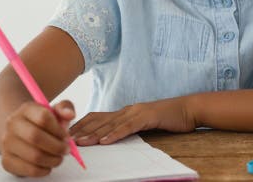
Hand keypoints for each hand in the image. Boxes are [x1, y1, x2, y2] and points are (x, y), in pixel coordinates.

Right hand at [0, 100, 75, 176]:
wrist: (22, 134)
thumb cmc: (43, 123)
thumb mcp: (56, 111)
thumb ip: (65, 108)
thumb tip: (69, 114)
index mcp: (26, 109)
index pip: (43, 117)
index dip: (58, 129)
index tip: (66, 136)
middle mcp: (13, 124)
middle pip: (36, 137)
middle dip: (56, 146)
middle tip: (65, 150)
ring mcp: (7, 143)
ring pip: (33, 156)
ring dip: (52, 159)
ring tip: (58, 158)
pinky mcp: (7, 161)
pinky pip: (29, 169)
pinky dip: (43, 170)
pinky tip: (48, 165)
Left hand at [70, 97, 196, 144]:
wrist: (188, 110)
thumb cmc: (167, 119)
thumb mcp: (143, 124)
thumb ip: (127, 128)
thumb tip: (110, 139)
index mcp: (124, 112)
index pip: (97, 117)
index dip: (81, 125)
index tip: (66, 135)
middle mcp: (127, 110)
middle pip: (99, 120)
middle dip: (81, 130)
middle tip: (65, 139)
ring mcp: (137, 112)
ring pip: (110, 123)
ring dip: (94, 133)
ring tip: (79, 143)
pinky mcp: (147, 116)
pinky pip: (128, 127)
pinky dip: (115, 133)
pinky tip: (105, 140)